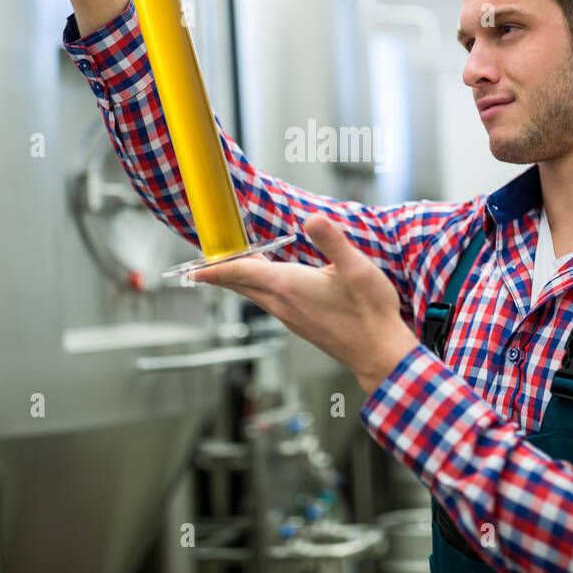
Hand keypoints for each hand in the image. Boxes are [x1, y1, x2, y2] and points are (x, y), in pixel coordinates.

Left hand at [192, 215, 419, 395]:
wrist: (380, 354)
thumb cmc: (371, 314)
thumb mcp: (357, 269)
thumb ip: (333, 241)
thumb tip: (313, 218)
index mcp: (290, 286)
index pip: (241, 272)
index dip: (215, 267)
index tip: (192, 267)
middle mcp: (284, 305)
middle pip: (242, 286)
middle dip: (220, 273)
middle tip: (200, 264)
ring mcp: (292, 318)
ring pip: (255, 296)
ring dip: (239, 281)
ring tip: (229, 268)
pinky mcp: (302, 325)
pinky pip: (269, 304)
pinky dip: (257, 290)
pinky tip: (269, 284)